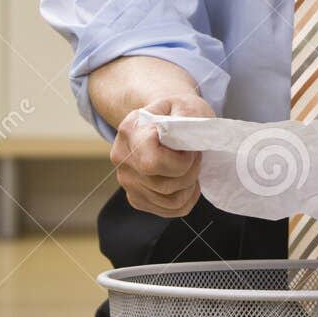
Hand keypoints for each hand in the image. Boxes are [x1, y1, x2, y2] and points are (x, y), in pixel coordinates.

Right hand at [110, 93, 215, 216]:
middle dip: (190, 174)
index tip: (189, 149)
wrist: (160, 120)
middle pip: (164, 185)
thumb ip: (188, 120)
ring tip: (190, 167)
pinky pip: (169, 211)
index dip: (180, 162)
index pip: (153, 163)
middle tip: (195, 156)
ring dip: (189, 187)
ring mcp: (126, 181)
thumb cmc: (176, 113)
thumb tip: (189, 142)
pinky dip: (186, 199)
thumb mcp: (186, 105)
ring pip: (169, 201)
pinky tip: (187, 182)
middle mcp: (122, 158)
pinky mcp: (136, 198)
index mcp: (131, 130)